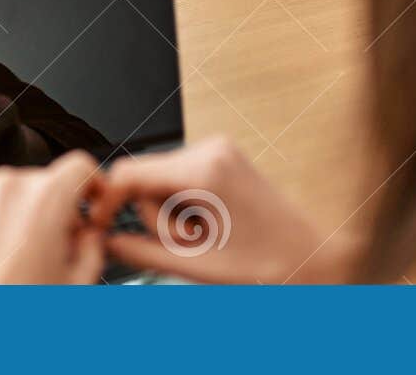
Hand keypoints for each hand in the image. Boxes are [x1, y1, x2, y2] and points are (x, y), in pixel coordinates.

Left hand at [0, 152, 103, 283]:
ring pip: (9, 199)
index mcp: (44, 197)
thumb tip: (89, 235)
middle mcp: (5, 190)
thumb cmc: (19, 319)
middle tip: (60, 246)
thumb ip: (93, 247)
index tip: (92, 202)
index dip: (93, 185)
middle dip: (55, 209)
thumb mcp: (79, 284)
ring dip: (21, 220)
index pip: (80, 166)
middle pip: (42, 182)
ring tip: (24, 263)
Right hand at [87, 135, 350, 283]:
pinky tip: (213, 224)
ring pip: (162, 179)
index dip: (107, 199)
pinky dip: (186, 203)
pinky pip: (182, 176)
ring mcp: (220, 149)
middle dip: (157, 217)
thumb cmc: (270, 264)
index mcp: (205, 171)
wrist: (317, 258)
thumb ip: (145, 252)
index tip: (98, 222)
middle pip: (146, 178)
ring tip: (207, 238)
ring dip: (173, 213)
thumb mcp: (198, 266)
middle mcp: (212, 149)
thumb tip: (108, 242)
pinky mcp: (224, 156)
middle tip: (190, 246)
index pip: (131, 172)